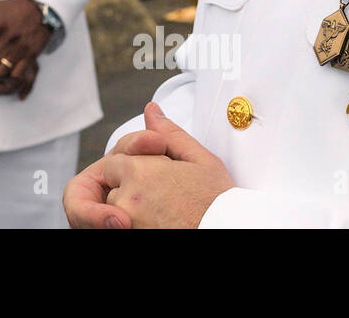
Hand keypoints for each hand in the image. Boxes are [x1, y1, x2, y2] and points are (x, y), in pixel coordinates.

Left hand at [63, 103, 233, 228]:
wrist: (234, 230)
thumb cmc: (219, 202)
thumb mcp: (200, 159)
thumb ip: (169, 133)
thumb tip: (151, 111)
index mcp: (139, 172)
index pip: (114, 163)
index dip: (134, 168)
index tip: (157, 177)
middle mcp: (128, 198)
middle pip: (113, 188)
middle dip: (130, 187)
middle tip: (163, 195)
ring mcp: (130, 222)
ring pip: (117, 210)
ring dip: (132, 208)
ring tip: (166, 210)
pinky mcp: (137, 236)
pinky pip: (126, 226)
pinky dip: (138, 222)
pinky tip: (164, 220)